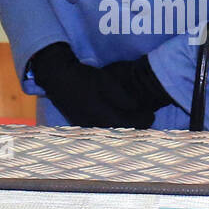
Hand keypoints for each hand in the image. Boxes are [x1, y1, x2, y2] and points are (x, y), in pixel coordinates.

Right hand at [31, 43, 168, 128]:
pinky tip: (115, 115)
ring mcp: (86, 126)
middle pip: (121, 132)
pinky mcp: (80, 123)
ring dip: (123, 126)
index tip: (151, 115)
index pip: (130, 126)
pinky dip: (112, 124)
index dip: (143, 121)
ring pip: (111, 131)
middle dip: (135, 125)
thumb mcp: (105, 81)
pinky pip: (101, 128)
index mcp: (103, 117)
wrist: (57, 76)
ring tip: (132, 116)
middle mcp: (95, 126)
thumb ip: (123, 97)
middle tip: (145, 116)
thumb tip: (137, 106)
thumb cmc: (82, 76)